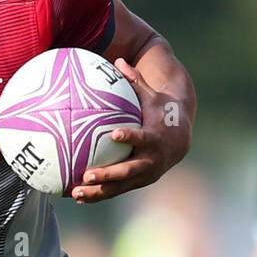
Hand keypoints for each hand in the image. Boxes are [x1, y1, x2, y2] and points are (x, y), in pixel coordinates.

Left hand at [71, 58, 192, 202]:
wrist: (180, 140)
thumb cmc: (160, 113)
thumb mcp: (151, 97)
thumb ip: (135, 82)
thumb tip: (118, 59)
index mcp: (155, 138)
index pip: (142, 137)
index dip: (129, 136)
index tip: (114, 133)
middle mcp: (151, 160)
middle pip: (128, 170)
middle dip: (107, 174)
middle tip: (87, 174)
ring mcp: (144, 175)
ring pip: (119, 186)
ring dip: (98, 191)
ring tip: (76, 192)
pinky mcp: (137, 183)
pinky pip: (116, 191)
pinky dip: (98, 195)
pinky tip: (78, 197)